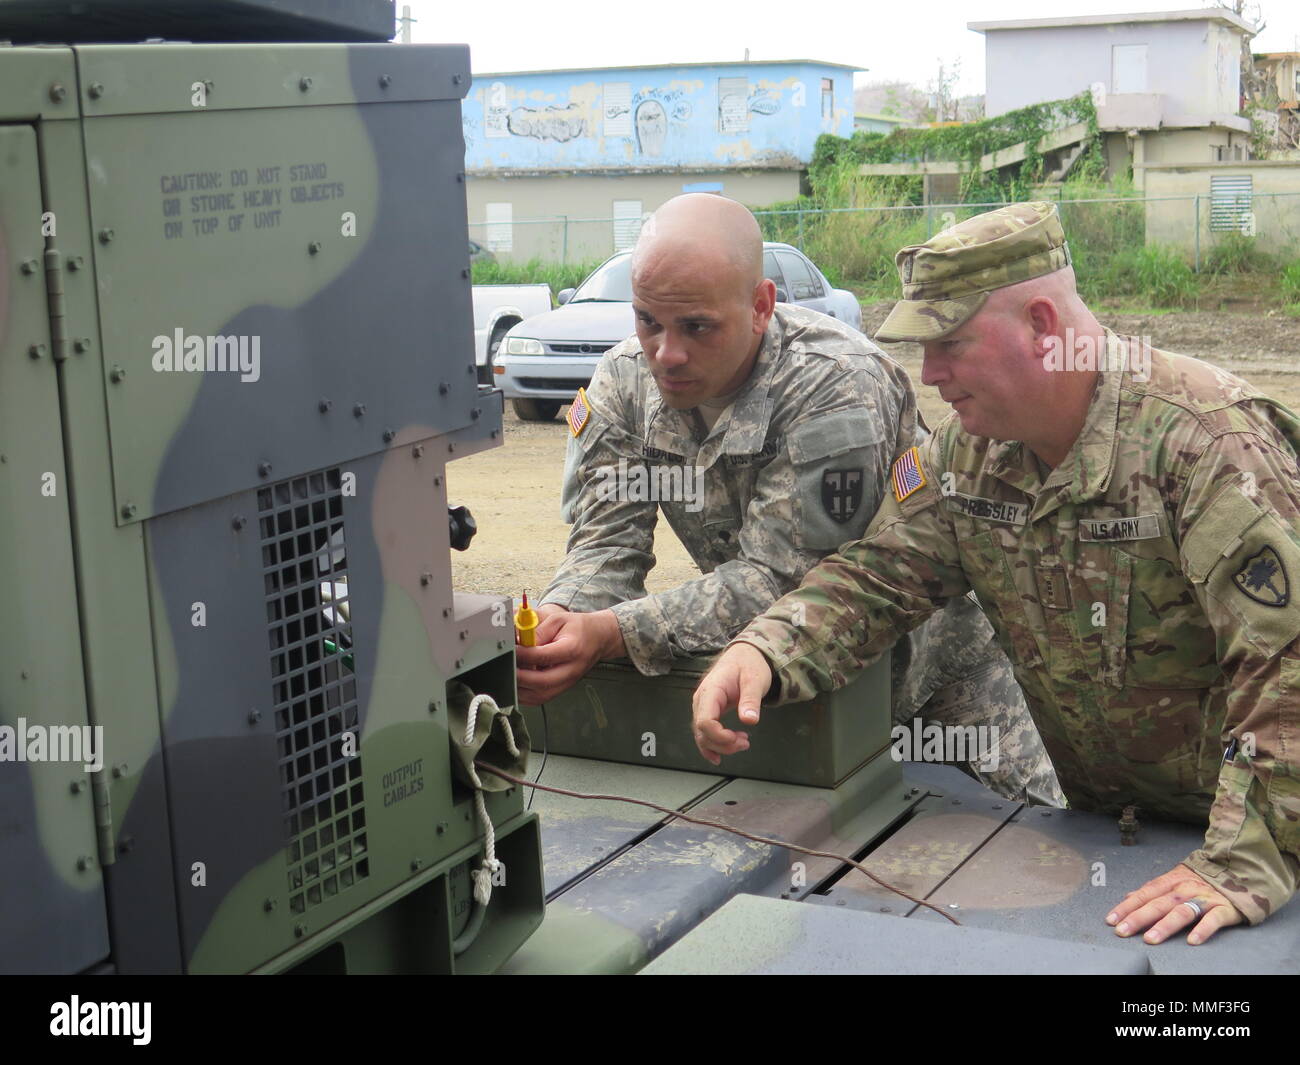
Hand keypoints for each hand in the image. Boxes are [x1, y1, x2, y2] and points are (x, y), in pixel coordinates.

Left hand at [515, 607, 624, 704]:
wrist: (598, 638)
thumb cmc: (577, 628)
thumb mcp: (558, 619)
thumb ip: (538, 629)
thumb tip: (518, 639)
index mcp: (572, 649)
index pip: (544, 656)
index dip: (524, 654)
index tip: (510, 649)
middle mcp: (571, 670)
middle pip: (543, 683)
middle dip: (520, 677)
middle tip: (506, 667)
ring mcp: (567, 683)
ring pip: (540, 696)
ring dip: (520, 689)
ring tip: (509, 675)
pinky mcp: (561, 689)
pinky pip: (539, 698)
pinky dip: (524, 695)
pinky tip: (516, 683)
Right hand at [691, 643, 771, 765]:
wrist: (745, 655)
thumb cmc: (749, 665)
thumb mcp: (755, 680)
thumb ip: (751, 700)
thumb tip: (750, 720)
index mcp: (711, 691)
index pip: (705, 721)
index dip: (720, 737)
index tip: (740, 739)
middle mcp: (702, 700)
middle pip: (702, 732)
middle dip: (723, 744)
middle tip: (745, 743)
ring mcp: (703, 706)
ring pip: (702, 735)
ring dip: (720, 746)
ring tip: (743, 743)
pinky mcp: (708, 711)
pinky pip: (704, 732)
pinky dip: (711, 746)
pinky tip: (718, 756)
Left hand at [1106, 864, 1243, 944]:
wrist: (1240, 870)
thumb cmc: (1203, 879)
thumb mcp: (1175, 879)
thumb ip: (1153, 890)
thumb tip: (1128, 896)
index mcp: (1171, 880)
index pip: (1145, 894)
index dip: (1127, 906)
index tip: (1112, 919)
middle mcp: (1185, 888)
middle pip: (1158, 903)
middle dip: (1138, 918)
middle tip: (1123, 931)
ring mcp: (1205, 898)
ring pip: (1182, 911)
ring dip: (1165, 926)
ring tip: (1150, 939)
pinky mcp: (1225, 908)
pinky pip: (1214, 919)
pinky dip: (1203, 930)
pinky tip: (1192, 941)